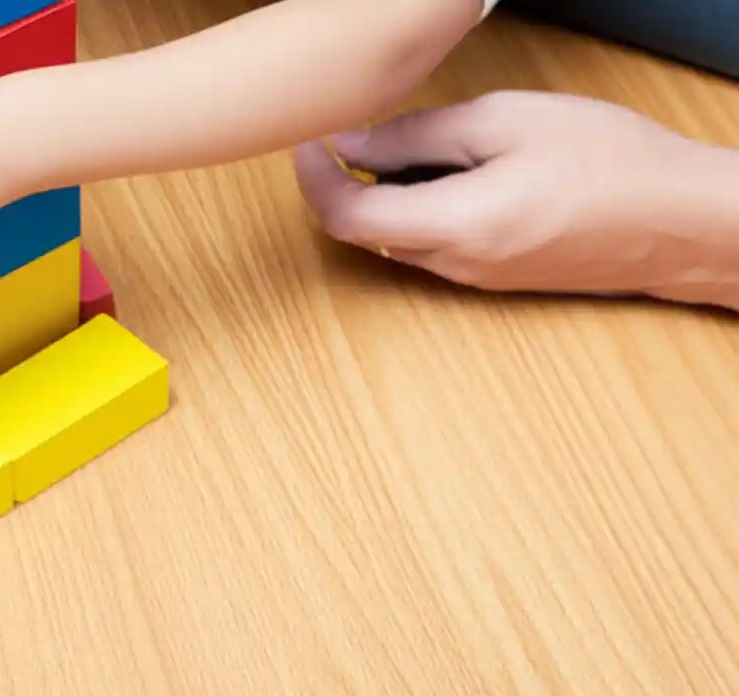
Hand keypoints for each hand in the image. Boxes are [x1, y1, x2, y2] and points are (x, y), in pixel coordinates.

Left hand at [295, 91, 738, 310]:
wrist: (682, 223)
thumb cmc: (610, 163)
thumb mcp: (507, 122)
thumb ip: (418, 136)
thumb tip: (351, 144)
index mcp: (454, 227)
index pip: (345, 217)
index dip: (313, 179)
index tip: (308, 141)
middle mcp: (455, 266)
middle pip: (365, 233)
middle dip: (345, 184)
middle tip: (351, 133)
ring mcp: (475, 279)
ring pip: (397, 240)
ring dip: (383, 197)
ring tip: (408, 143)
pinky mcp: (494, 279)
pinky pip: (433, 247)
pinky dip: (419, 210)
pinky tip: (450, 171)